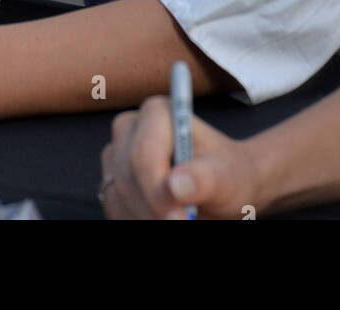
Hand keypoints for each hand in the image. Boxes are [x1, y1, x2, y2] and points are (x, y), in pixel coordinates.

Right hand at [100, 95, 262, 219]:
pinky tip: (161, 218)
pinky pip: (113, 208)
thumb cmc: (227, 174)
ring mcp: (116, 154)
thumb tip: (175, 185)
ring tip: (180, 219)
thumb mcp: (227, 176)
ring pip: (117, 196)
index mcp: (157, 113)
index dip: (157, 191)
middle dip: (154, 209)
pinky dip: (137, 220)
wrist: (222, 186)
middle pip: (127, 178)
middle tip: (183, 225)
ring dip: (146, 217)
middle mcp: (130, 128)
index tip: (180, 220)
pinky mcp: (111, 179)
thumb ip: (205, 177)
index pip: (144, 154)